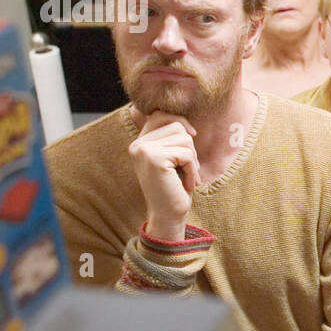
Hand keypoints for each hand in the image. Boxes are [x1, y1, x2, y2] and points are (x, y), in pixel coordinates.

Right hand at [128, 109, 199, 241]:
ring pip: (184, 138)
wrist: (168, 217)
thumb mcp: (174, 158)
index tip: (192, 136)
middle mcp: (137, 144)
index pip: (160, 114)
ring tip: (186, 176)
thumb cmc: (175, 188)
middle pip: (177, 125)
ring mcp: (143, 150)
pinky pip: (187, 154)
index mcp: (139, 143)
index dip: (180, 122)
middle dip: (190, 147)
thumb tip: (185, 122)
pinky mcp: (154, 158)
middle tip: (189, 168)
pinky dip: (193, 169)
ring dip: (193, 160)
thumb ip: (173, 138)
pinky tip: (186, 184)